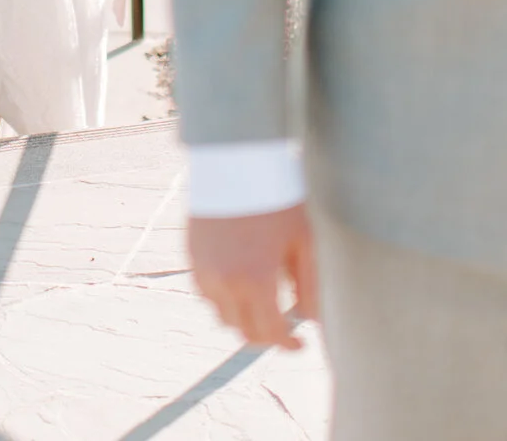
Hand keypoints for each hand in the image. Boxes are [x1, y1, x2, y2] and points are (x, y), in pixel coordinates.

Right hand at [189, 205, 319, 349]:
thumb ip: (311, 287)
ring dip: (244, 317)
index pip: (271, 333)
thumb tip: (314, 321)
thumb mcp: (304, 241)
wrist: (236, 161)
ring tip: (263, 301)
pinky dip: (224, 298)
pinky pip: (207, 293)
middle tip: (284, 327)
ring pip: (223, 315)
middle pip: (244, 332)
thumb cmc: (277, 198)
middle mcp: (225, 282)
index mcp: (256, 281)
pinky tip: (241, 282)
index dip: (288, 345)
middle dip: (267, 336)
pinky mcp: (192, 258)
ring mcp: (204, 270)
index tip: (300, 345)